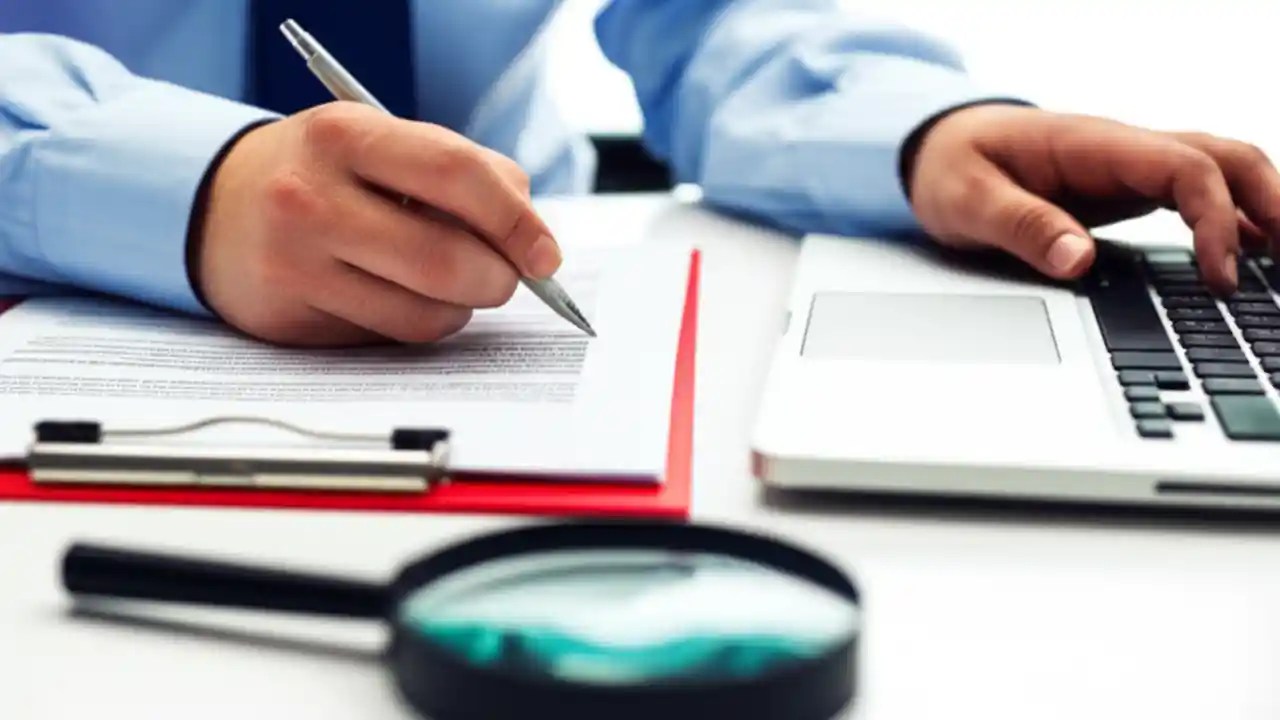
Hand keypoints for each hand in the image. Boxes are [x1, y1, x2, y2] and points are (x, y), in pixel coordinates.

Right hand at [193, 102, 558, 345]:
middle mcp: (310, 198)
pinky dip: (412, 324)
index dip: (515, 219)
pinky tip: (391, 295)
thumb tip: (531, 238)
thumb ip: (463, 173)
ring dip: (457, 308)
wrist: (212, 205)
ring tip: (444, 282)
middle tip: (504, 277)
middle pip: (444, 260)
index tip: (545, 254)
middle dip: (496, 279)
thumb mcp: (381, 141)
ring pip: (422, 315)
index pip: (455, 174)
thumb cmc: (324, 172)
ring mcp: (294, 265)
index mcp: (345, 135)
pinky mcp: (288, 321)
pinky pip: (387, 339)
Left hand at [905, 104, 1279, 293]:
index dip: (1217, 220)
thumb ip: (1021, 227)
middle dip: (1271, 204)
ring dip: (1261, 208)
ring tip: (1279, 267)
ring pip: (1220, 170)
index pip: (1185, 168)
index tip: (1219, 278)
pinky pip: (1195, 192)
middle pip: (1226, 157)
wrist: (937, 146)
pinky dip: (1231, 218)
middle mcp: (1122, 150)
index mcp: (1092, 146)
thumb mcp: (969, 201)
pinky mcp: (1125, 189)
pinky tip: (1248, 256)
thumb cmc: (952, 167)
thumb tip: (1078, 262)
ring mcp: (1128, 167)